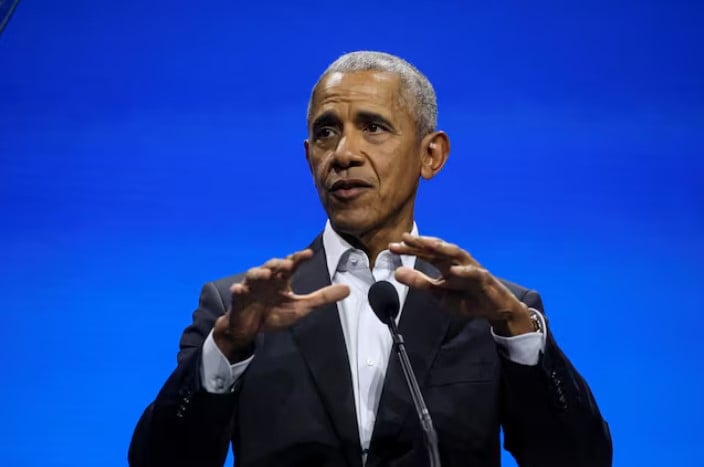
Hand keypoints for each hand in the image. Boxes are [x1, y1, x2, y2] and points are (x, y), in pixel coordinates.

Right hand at [213, 249, 349, 361]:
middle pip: (271, 265)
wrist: (249, 328)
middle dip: (278, 263)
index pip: (291, 264)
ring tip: (266, 274)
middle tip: (287, 264)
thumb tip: (348, 288)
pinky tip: (239, 289)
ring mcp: (252, 288)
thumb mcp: (301, 307)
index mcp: (282, 279)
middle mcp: (267, 279)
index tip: (308, 254)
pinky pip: (237, 292)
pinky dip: (238, 290)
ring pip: (253, 274)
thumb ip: (322, 297)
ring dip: (259, 272)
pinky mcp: (240, 299)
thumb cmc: (274, 313)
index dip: (298, 258)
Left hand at [389, 234, 533, 335]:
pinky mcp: (485, 279)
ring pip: (456, 254)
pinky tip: (454, 271)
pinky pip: (474, 274)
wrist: (494, 309)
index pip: (425, 253)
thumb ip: (420, 283)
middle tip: (405, 238)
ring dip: (442, 248)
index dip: (409, 250)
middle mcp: (457, 262)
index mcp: (445, 264)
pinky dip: (465, 271)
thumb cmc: (466, 298)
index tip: (391, 248)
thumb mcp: (438, 293)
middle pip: (438, 248)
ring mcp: (471, 268)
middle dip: (422, 243)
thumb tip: (397, 272)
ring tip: (426, 244)